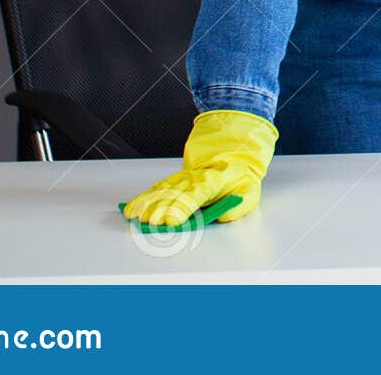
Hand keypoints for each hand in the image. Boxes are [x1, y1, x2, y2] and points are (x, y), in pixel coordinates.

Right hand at [120, 108, 277, 225]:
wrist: (230, 157)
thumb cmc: (238, 179)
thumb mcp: (249, 192)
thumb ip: (237, 207)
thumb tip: (222, 217)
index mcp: (213, 180)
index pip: (196, 194)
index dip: (182, 208)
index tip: (172, 221)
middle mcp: (193, 178)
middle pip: (174, 194)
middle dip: (161, 209)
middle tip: (150, 223)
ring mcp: (180, 179)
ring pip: (161, 191)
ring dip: (148, 204)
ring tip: (135, 216)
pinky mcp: (172, 182)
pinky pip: (155, 190)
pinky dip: (142, 199)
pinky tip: (131, 209)